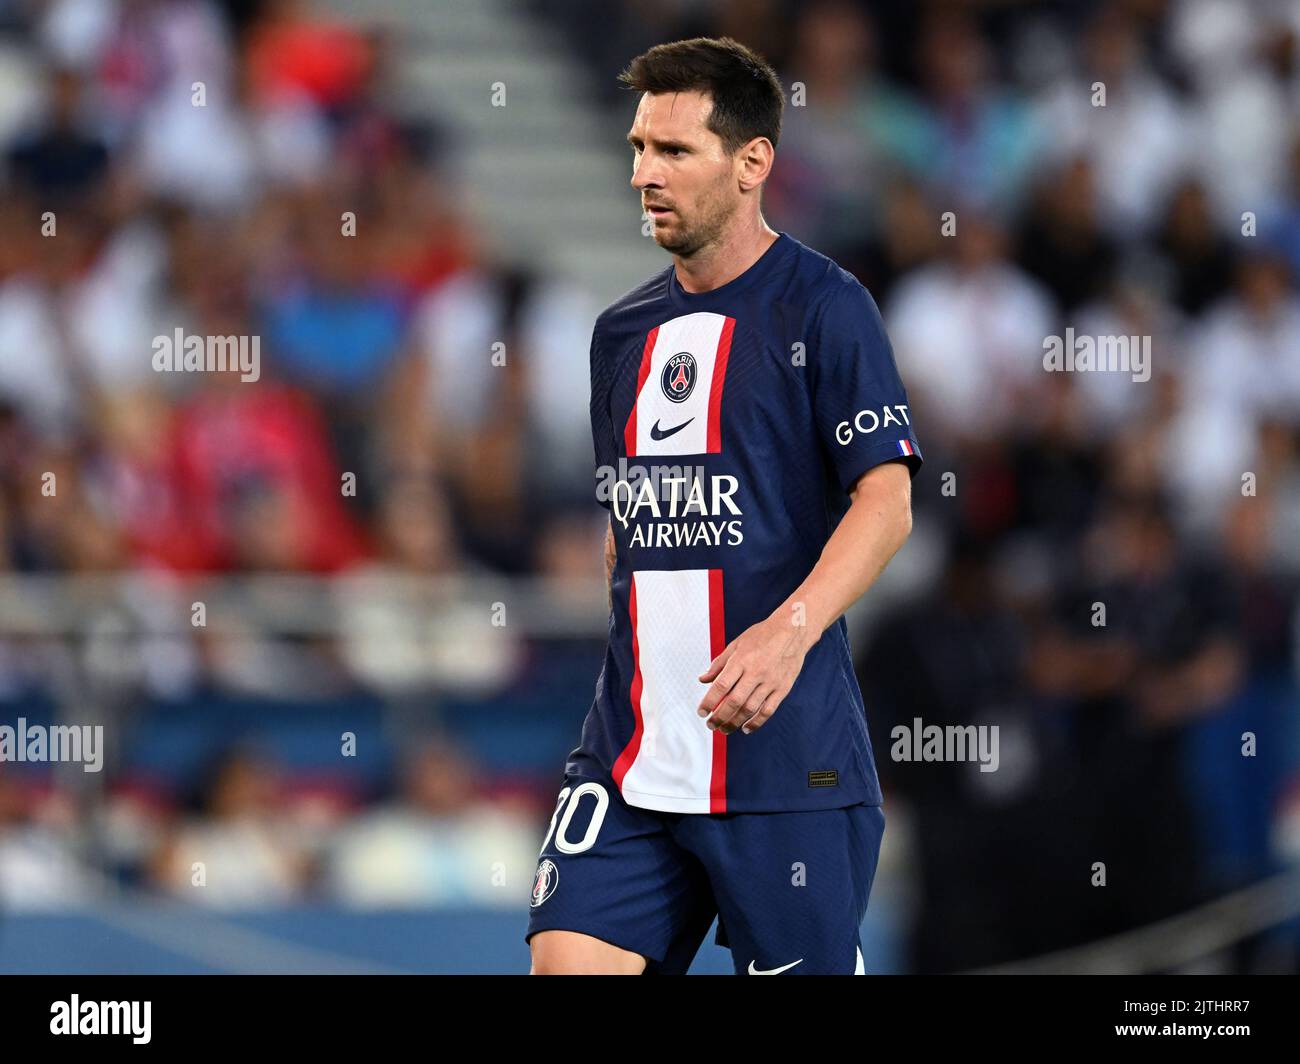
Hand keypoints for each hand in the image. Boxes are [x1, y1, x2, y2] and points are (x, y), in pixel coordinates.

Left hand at [696, 609, 811, 734]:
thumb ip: (719, 663)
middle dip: (720, 717)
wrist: (792, 631)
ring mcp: (770, 682)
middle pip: (734, 701)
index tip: (701, 712)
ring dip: (735, 722)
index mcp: (741, 660)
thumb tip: (703, 680)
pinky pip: (768, 710)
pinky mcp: (782, 688)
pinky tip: (746, 728)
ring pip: (750, 709)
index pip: (721, 685)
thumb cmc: (761, 636)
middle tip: (710, 725)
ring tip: (724, 729)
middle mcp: (755, 672)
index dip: (709, 701)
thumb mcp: (736, 644)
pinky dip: (756, 722)